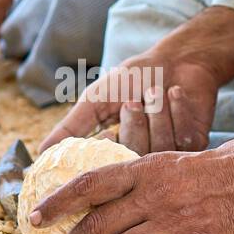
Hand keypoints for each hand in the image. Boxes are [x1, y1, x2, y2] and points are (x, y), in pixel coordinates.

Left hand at [28, 136, 233, 233]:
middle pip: (97, 226)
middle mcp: (154, 194)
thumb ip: (145, 181)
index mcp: (147, 169)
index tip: (34, 216)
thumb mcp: (178, 162)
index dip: (58, 202)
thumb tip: (113, 200)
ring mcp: (176, 221)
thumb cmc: (227, 168)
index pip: (89, 184)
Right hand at [39, 52, 219, 153]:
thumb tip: (40, 154)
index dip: (106, 155)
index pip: (104, 173)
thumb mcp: (94, 101)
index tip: (106, 133)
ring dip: (156, 114)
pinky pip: (182, 140)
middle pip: (134, 160)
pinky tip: (175, 93)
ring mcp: (170, 155)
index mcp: (117, 154)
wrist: (176, 60)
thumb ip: (71, 128)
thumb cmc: (132, 78)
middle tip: (133, 102)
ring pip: (159, 150)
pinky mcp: (194, 145)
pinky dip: (176, 111)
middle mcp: (142, 159)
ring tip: (155, 90)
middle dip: (134, 126)